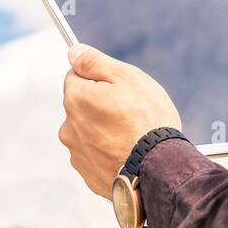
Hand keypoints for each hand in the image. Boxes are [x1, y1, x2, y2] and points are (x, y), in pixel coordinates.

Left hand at [58, 44, 182, 198]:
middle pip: (81, 106)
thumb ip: (94, 62)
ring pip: (88, 132)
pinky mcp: (89, 175)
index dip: (98, 79)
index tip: (118, 88)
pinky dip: (108, 152)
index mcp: (75, 99)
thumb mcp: (126, 77)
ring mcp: (77, 154)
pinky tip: (128, 152)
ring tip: (131, 135)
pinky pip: (96, 155)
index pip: (75, 77)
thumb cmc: (147, 120)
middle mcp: (69, 127)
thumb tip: (74, 52)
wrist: (158, 168)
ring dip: (103, 130)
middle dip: (99, 105)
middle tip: (129, 111)